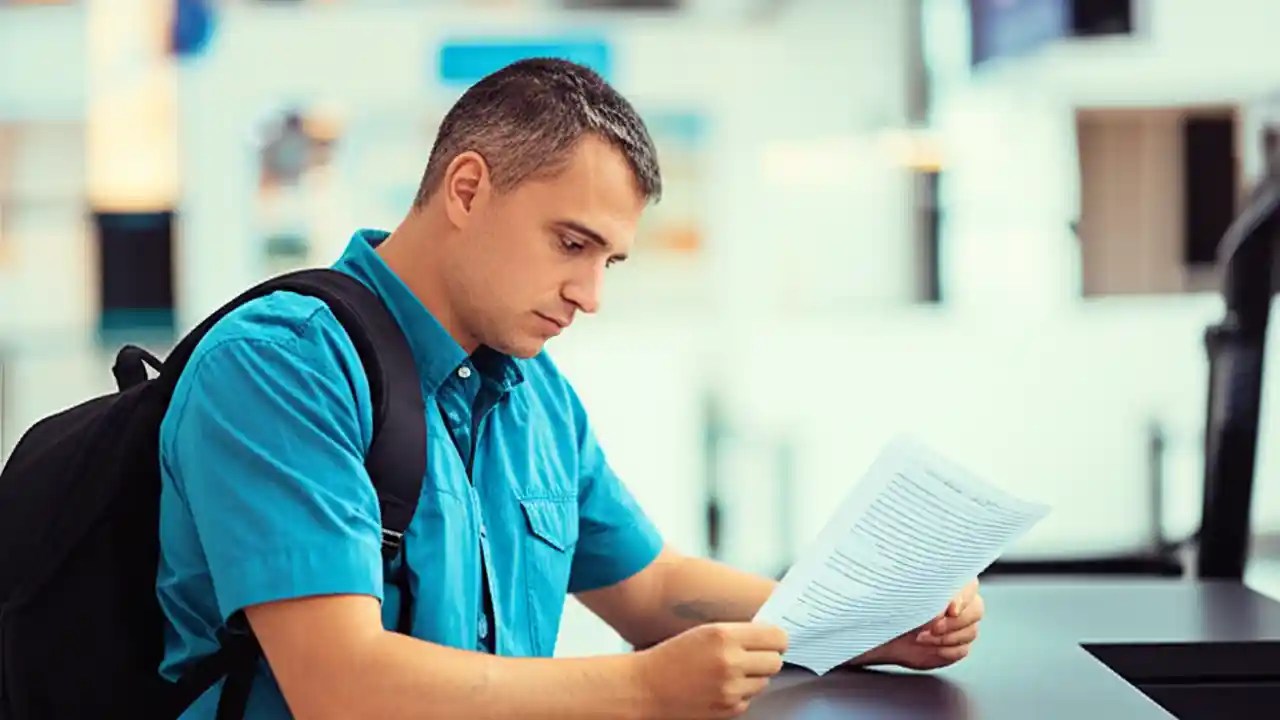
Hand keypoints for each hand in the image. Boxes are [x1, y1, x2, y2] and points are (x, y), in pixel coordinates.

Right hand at [634, 622, 787, 718]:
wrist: (646, 687)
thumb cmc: (671, 656)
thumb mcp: (704, 631)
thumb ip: (736, 633)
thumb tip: (770, 638)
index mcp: (724, 635)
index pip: (776, 637)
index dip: (776, 639)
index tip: (771, 641)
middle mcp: (730, 662)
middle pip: (775, 661)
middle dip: (766, 658)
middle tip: (751, 656)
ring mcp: (730, 689)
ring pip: (764, 682)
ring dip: (753, 677)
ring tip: (729, 672)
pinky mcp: (727, 709)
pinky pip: (749, 699)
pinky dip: (740, 694)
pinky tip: (720, 687)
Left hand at [852, 579, 983, 670]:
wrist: (882, 631)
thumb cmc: (891, 605)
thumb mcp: (906, 593)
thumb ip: (927, 593)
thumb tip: (944, 607)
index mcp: (950, 581)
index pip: (970, 586)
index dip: (962, 599)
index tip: (949, 609)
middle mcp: (960, 602)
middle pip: (976, 610)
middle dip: (953, 622)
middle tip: (932, 627)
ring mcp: (961, 625)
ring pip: (970, 631)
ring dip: (945, 638)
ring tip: (920, 637)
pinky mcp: (957, 645)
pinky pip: (962, 650)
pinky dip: (944, 651)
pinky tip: (926, 646)